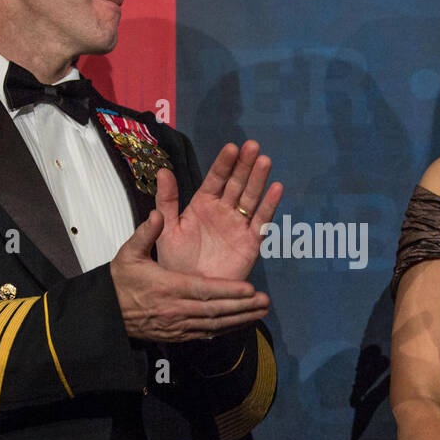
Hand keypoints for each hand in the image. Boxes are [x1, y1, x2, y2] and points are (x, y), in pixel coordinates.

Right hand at [110, 210, 269, 341]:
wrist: (106, 313)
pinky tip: (240, 325)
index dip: (228, 291)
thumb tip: (157, 214)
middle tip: (265, 302)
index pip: (204, 291)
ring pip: (214, 325)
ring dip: (239, 320)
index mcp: (167, 288)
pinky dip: (225, 330)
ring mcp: (177, 326)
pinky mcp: (177, 336)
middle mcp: (176, 310)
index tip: (250, 288)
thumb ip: (145, 234)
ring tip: (261, 314)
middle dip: (242, 307)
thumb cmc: (120, 281)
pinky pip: (206, 335)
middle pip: (215, 311)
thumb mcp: (128, 254)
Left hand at [154, 141, 282, 281]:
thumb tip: (162, 170)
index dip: (224, 163)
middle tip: (253, 147)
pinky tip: (276, 189)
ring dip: (259, 180)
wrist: (190, 293)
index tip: (232, 147)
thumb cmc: (176, 262)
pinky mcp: (251, 242)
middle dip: (245, 165)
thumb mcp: (167, 229)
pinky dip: (270, 206)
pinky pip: (262, 222)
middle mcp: (224, 211)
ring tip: (265, 161)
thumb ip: (167, 200)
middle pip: (237, 183)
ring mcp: (238, 225)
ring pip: (251, 198)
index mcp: (203, 204)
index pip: (216, 178)